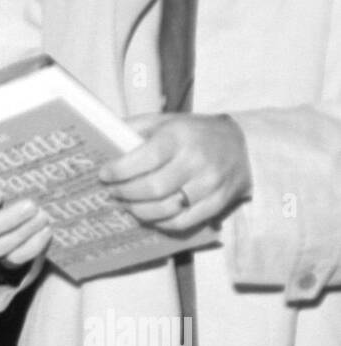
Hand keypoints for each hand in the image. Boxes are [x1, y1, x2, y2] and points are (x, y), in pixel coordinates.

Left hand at [99, 113, 251, 233]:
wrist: (243, 146)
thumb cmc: (194, 134)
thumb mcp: (166, 121)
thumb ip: (135, 128)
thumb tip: (102, 137)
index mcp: (180, 136)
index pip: (146, 158)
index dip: (120, 171)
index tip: (104, 175)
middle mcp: (196, 160)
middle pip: (152, 189)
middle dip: (125, 194)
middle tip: (112, 194)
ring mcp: (209, 184)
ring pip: (164, 209)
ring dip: (138, 212)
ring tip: (125, 205)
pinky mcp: (217, 203)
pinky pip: (180, 223)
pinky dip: (159, 223)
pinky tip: (148, 215)